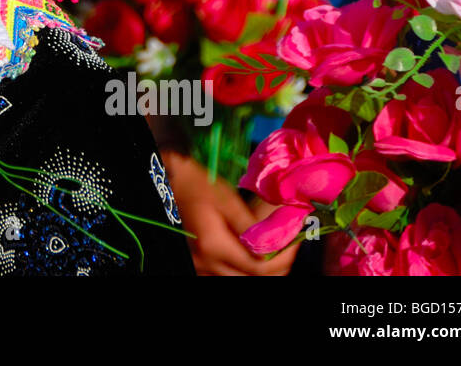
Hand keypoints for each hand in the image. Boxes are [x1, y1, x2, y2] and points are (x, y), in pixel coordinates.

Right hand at [163, 151, 298, 275]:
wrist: (166, 180)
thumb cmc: (195, 182)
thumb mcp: (226, 199)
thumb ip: (250, 225)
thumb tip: (277, 242)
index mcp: (212, 245)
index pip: (259, 267)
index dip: (283, 257)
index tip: (295, 240)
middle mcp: (204, 262)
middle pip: (253, 279)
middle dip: (277, 266)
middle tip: (289, 247)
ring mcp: (199, 266)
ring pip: (240, 280)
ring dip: (261, 270)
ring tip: (273, 251)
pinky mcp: (197, 263)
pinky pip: (226, 275)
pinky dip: (244, 270)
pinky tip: (252, 255)